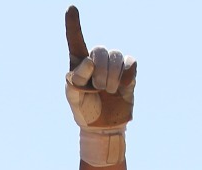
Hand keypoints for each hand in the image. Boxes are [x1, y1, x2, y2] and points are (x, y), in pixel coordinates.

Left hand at [63, 7, 136, 131]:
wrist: (103, 126)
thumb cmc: (84, 109)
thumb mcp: (73, 98)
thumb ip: (75, 79)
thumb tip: (90, 61)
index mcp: (79, 62)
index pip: (75, 40)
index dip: (73, 24)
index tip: (71, 8)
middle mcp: (97, 58)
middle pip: (100, 51)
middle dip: (99, 72)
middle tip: (98, 88)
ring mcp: (114, 63)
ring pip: (116, 57)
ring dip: (111, 78)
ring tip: (107, 91)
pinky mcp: (129, 71)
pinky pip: (131, 64)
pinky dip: (125, 78)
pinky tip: (121, 88)